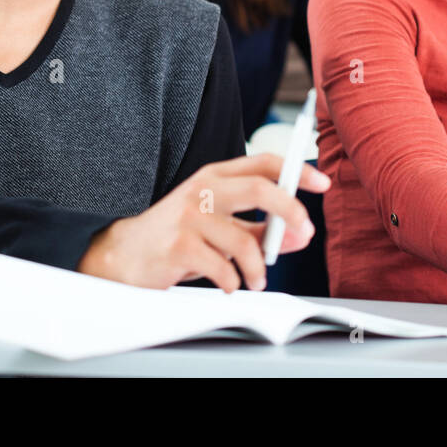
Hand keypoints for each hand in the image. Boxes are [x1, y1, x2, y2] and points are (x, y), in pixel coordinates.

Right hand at [77, 154, 330, 291]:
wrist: (125, 255)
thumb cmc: (178, 238)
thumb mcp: (220, 227)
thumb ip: (260, 230)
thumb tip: (300, 235)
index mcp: (215, 176)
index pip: (263, 162)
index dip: (296, 170)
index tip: (322, 182)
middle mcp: (203, 189)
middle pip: (260, 188)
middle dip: (291, 211)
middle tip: (304, 233)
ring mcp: (189, 215)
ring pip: (244, 240)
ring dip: (259, 268)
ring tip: (256, 280)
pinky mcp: (179, 245)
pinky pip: (223, 267)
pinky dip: (234, 282)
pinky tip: (229, 285)